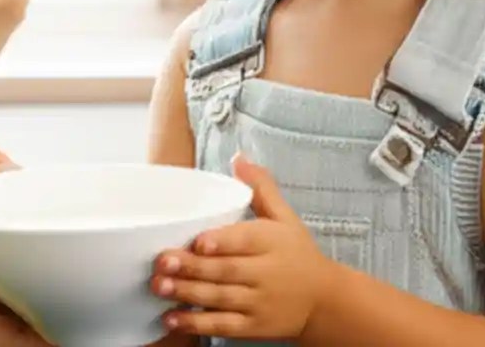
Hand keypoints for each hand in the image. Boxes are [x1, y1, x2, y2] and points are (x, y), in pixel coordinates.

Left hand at [149, 154, 340, 340]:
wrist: (325, 301)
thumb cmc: (297, 253)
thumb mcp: (285, 218)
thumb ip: (260, 188)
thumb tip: (238, 157)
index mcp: (272, 242)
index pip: (245, 241)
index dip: (221, 242)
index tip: (197, 242)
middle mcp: (266, 273)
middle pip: (226, 270)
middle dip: (193, 267)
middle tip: (162, 261)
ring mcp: (259, 302)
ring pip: (221, 298)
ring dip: (188, 293)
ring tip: (159, 285)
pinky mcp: (253, 326)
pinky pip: (223, 325)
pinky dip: (197, 323)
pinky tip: (172, 317)